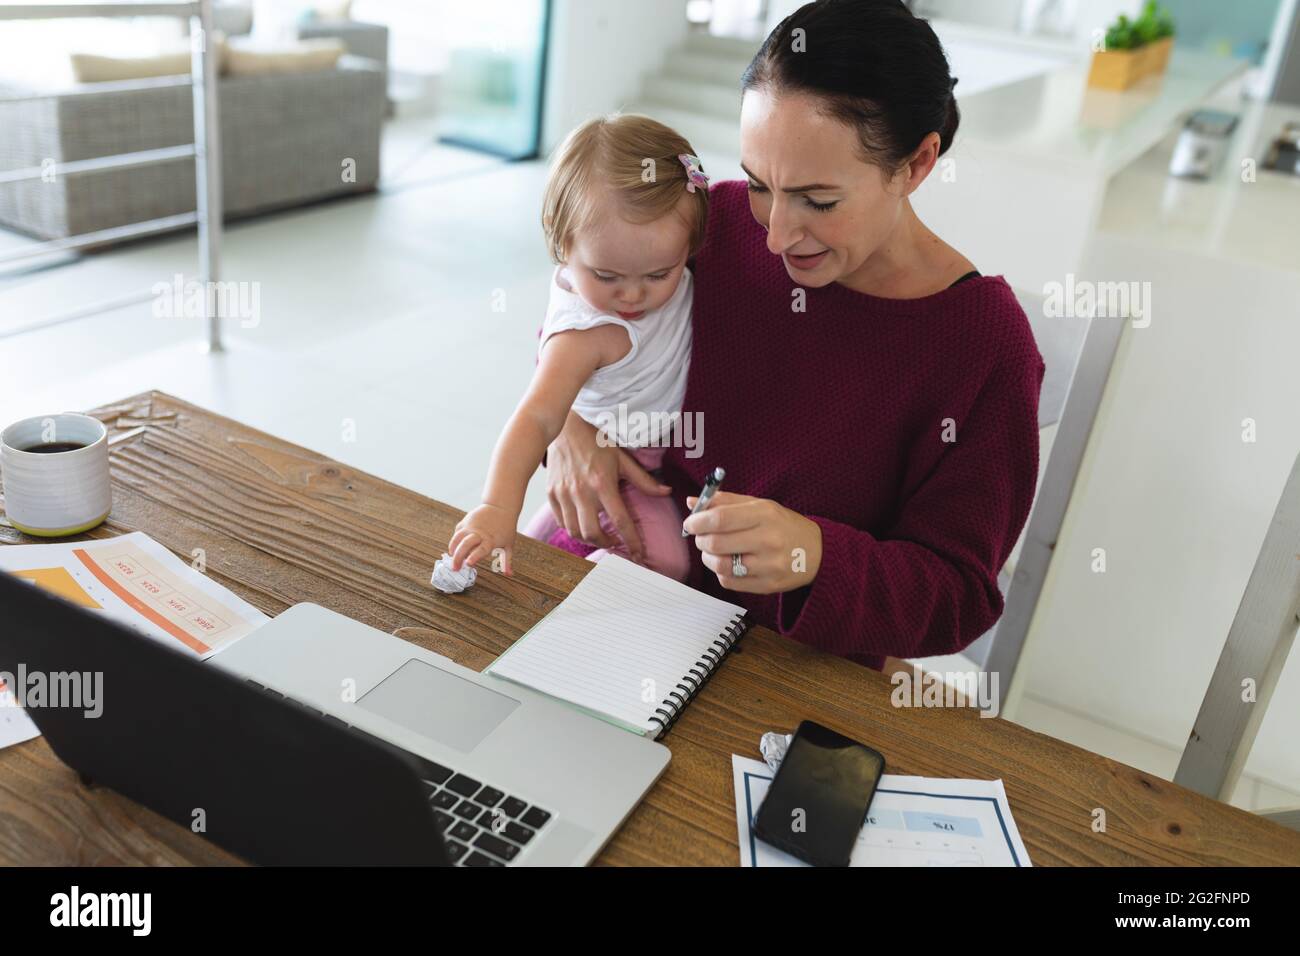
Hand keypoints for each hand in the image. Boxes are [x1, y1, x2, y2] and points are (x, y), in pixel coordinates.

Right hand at [449, 504, 516, 573]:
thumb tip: (509, 575)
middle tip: (455, 568)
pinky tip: (454, 548)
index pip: (481, 550)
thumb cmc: (506, 528)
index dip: (474, 557)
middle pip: (465, 545)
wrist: (501, 506)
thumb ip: (506, 561)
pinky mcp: (466, 521)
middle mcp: (479, 533)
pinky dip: (454, 541)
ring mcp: (471, 526)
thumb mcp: (509, 545)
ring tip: (451, 558)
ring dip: (453, 549)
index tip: (468, 564)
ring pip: (457, 538)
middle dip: (458, 557)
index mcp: (490, 540)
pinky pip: (457, 532)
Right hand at [545, 411, 669, 560]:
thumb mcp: (623, 459)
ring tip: (600, 535)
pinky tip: (583, 524)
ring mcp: (564, 493)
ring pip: (575, 531)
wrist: (566, 427)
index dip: (631, 541)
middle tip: (615, 542)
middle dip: (607, 543)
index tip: (638, 553)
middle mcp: (581, 491)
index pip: (620, 521)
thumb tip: (666, 492)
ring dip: (590, 539)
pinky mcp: (551, 493)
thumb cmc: (597, 441)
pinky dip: (573, 529)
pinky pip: (561, 522)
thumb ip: (644, 480)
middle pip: (593, 533)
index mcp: (602, 483)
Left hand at [683, 491, 822, 593]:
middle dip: (701, 540)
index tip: (690, 523)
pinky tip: (729, 564)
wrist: (818, 552)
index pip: (720, 519)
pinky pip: (729, 582)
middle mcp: (768, 540)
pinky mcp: (768, 585)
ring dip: (708, 558)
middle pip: (716, 543)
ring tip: (714, 551)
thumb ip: (725, 502)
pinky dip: (721, 573)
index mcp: (765, 514)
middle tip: (702, 537)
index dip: (698, 522)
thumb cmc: (783, 525)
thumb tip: (691, 502)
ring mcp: (769, 565)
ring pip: (720, 566)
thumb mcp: (759, 505)